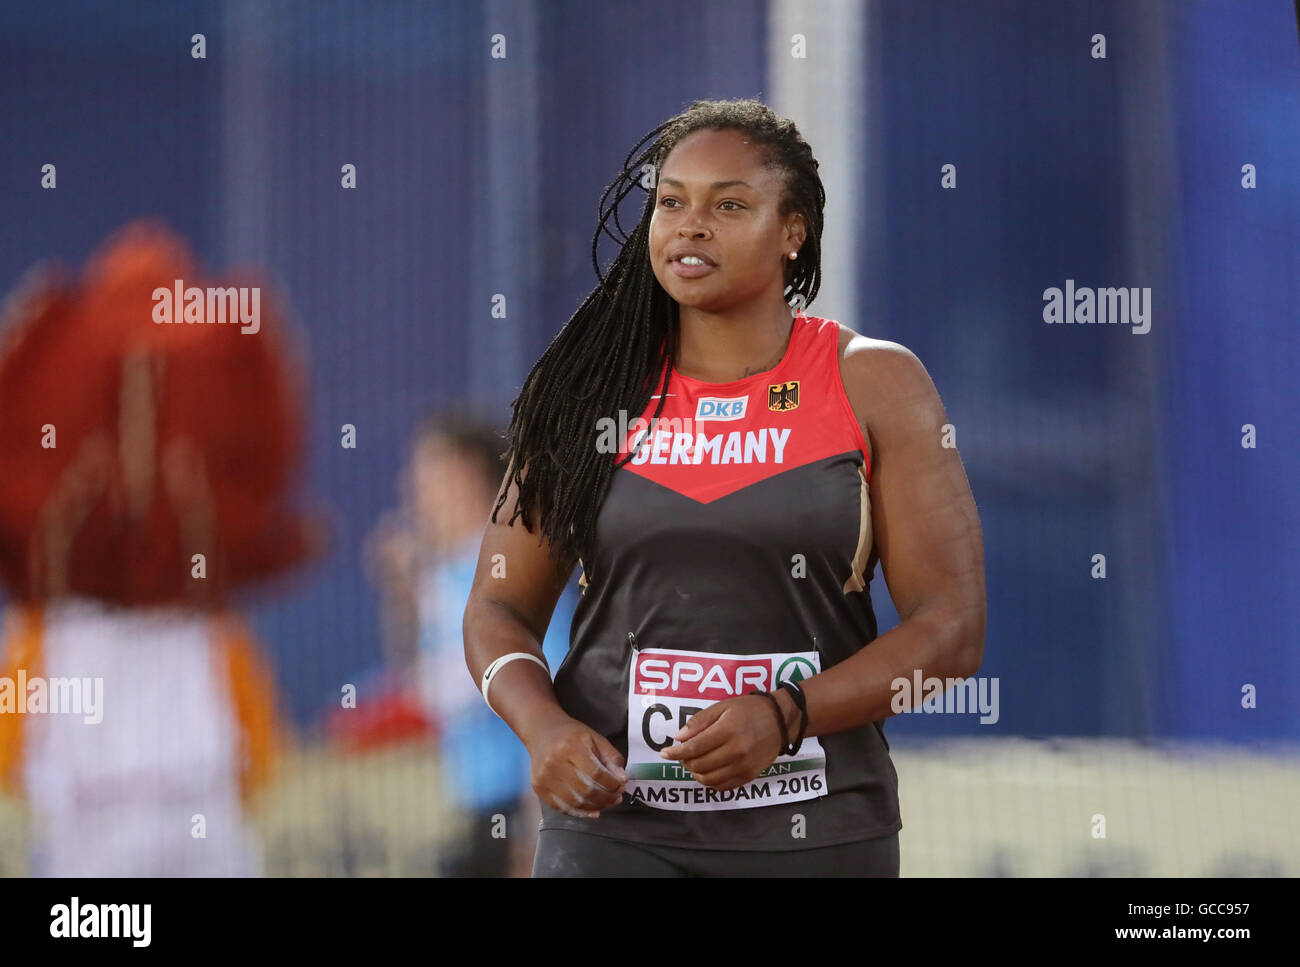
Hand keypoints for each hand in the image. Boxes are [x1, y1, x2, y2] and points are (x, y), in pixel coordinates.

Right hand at [526, 717, 627, 818]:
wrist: (541, 732)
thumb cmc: (571, 734)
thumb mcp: (595, 738)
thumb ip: (611, 757)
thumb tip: (622, 779)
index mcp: (570, 746)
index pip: (596, 773)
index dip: (612, 784)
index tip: (622, 786)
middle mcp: (554, 762)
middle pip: (586, 790)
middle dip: (606, 797)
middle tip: (617, 797)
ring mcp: (544, 777)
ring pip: (575, 802)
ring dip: (596, 807)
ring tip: (607, 803)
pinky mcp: (538, 788)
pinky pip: (562, 808)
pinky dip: (580, 813)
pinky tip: (592, 811)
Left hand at [659, 694, 783, 790]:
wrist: (781, 720)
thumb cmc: (749, 709)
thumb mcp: (723, 706)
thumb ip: (700, 722)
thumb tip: (679, 738)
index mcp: (727, 731)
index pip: (694, 748)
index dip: (675, 753)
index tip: (664, 753)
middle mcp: (736, 751)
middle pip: (699, 765)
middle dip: (684, 762)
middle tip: (682, 754)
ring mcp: (744, 766)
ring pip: (709, 779)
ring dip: (695, 773)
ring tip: (693, 763)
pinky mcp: (749, 776)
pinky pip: (722, 786)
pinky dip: (710, 781)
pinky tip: (708, 771)